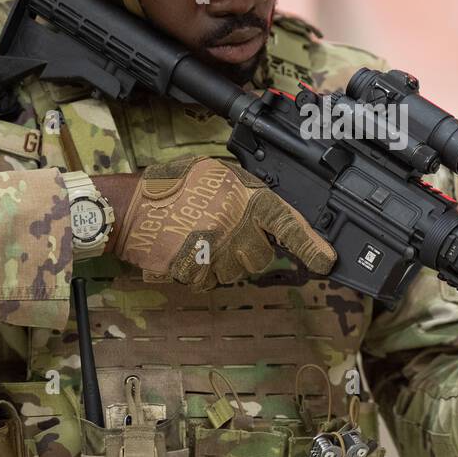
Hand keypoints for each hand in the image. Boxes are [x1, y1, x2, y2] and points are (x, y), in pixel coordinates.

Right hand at [102, 156, 335, 289]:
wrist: (130, 209)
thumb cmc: (172, 187)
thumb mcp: (217, 175)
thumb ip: (247, 194)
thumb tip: (270, 218)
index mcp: (244, 198)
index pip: (286, 224)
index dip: (310, 244)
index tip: (327, 260)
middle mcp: (235, 227)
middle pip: (260, 257)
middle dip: (246, 250)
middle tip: (221, 231)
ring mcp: (216, 253)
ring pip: (235, 271)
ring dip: (221, 261)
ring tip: (198, 235)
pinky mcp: (197, 273)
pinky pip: (209, 281)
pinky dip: (200, 271)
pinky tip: (185, 248)